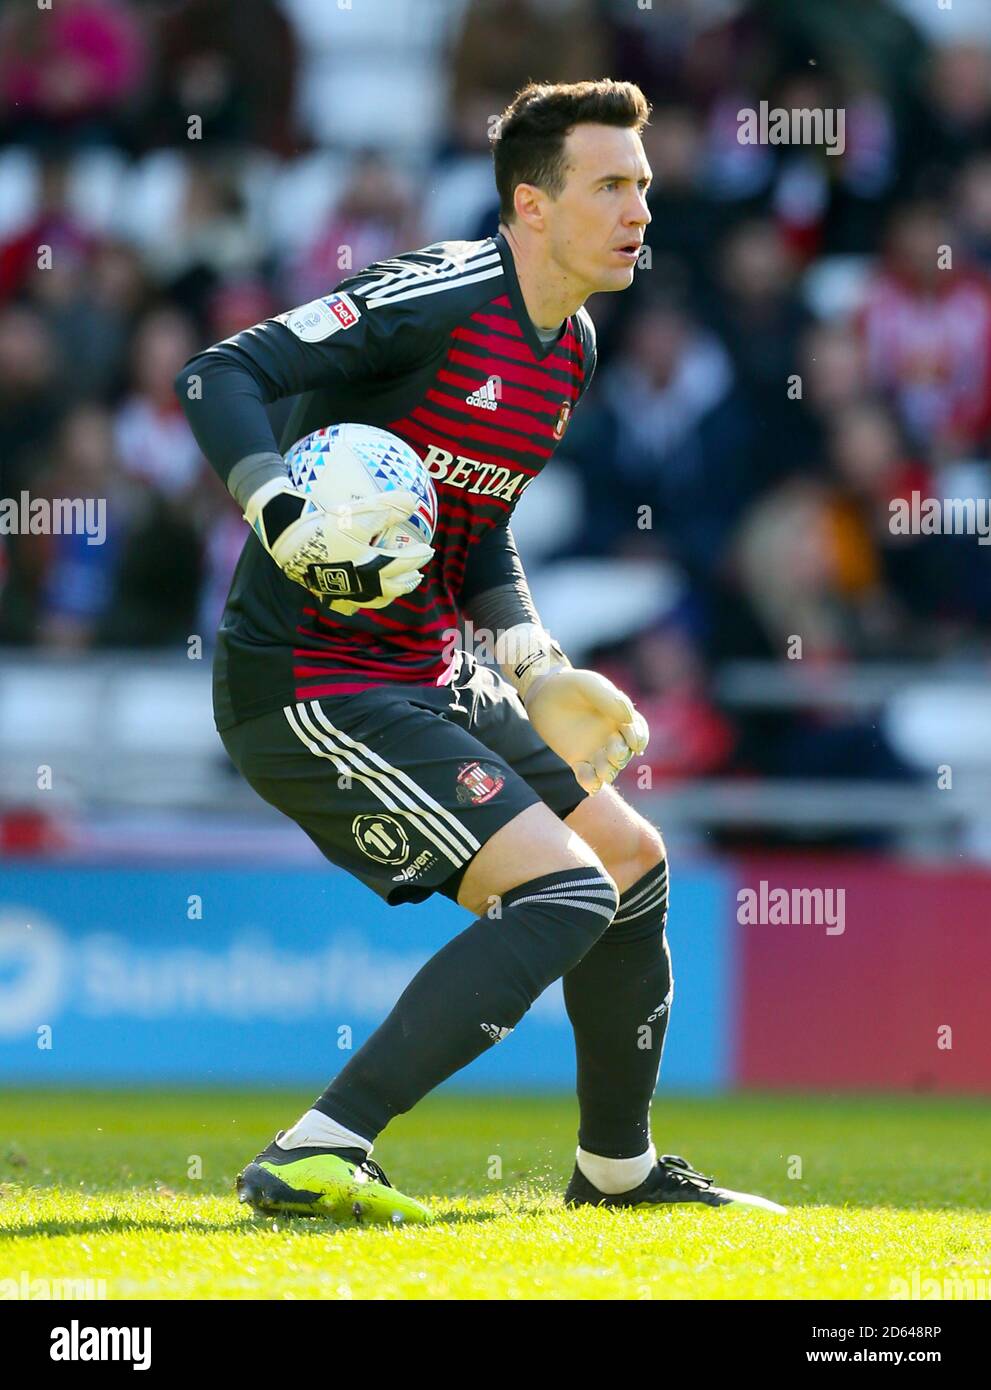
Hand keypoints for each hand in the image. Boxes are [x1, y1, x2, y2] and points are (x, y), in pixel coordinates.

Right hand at [244, 482, 432, 610]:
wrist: (282, 533)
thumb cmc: (322, 520)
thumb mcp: (357, 511)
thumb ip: (389, 507)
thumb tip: (414, 501)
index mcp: (369, 566)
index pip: (401, 564)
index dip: (417, 557)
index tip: (428, 550)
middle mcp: (357, 584)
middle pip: (389, 588)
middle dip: (406, 581)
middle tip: (417, 575)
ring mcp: (339, 590)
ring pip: (370, 599)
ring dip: (386, 593)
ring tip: (392, 586)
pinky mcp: (321, 590)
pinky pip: (345, 601)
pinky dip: (358, 599)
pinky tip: (359, 591)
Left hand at [524, 668, 649, 793]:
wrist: (542, 694)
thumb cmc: (569, 685)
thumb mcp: (589, 685)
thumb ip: (609, 698)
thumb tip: (629, 719)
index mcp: (620, 718)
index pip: (638, 732)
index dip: (639, 738)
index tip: (634, 742)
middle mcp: (611, 737)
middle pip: (625, 753)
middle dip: (622, 756)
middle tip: (613, 754)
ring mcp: (595, 751)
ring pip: (609, 768)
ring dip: (609, 772)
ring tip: (604, 773)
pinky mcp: (577, 761)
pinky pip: (588, 777)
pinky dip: (591, 783)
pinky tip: (590, 784)